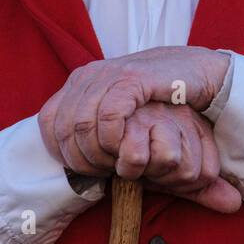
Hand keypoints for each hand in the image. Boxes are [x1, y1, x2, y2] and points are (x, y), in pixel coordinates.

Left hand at [38, 47, 230, 176]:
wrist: (195, 70)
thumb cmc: (158, 97)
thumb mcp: (118, 110)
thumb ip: (93, 123)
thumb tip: (65, 150)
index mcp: (80, 81)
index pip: (48, 121)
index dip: (60, 152)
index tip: (82, 170)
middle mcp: (89, 75)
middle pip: (62, 127)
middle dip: (80, 158)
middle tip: (101, 173)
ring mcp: (108, 74)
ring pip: (82, 123)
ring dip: (96, 153)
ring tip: (113, 165)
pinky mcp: (131, 78)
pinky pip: (109, 114)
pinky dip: (113, 138)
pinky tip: (125, 148)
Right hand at [114, 102, 241, 213]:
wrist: (96, 130)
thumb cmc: (136, 154)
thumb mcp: (171, 175)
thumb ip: (203, 191)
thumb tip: (234, 204)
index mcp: (197, 127)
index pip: (207, 173)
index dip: (181, 185)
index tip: (161, 175)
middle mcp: (181, 115)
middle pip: (189, 171)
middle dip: (162, 179)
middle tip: (142, 167)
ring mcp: (156, 113)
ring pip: (168, 162)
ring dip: (144, 173)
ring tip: (126, 160)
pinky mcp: (127, 115)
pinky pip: (137, 159)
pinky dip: (124, 167)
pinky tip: (114, 158)